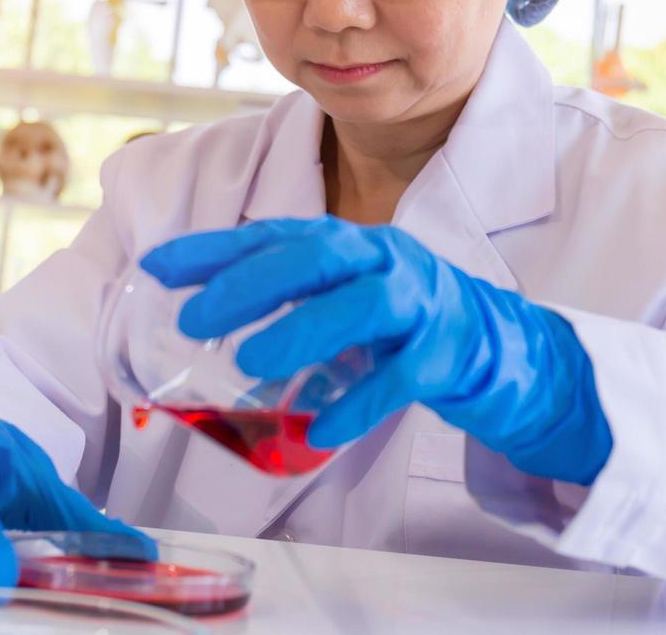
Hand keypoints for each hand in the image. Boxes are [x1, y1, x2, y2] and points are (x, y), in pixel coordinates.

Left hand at [140, 216, 611, 484]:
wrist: (507, 349)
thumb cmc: (408, 323)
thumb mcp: (345, 300)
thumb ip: (288, 306)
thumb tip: (202, 326)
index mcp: (354, 245)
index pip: (278, 236)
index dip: (217, 249)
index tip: (158, 267)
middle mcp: (387, 260)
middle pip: (320, 253)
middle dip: (254, 279)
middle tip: (196, 316)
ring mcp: (424, 303)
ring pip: (363, 304)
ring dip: (303, 329)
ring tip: (249, 362)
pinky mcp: (451, 353)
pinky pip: (403, 376)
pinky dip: (361, 402)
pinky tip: (320, 429)